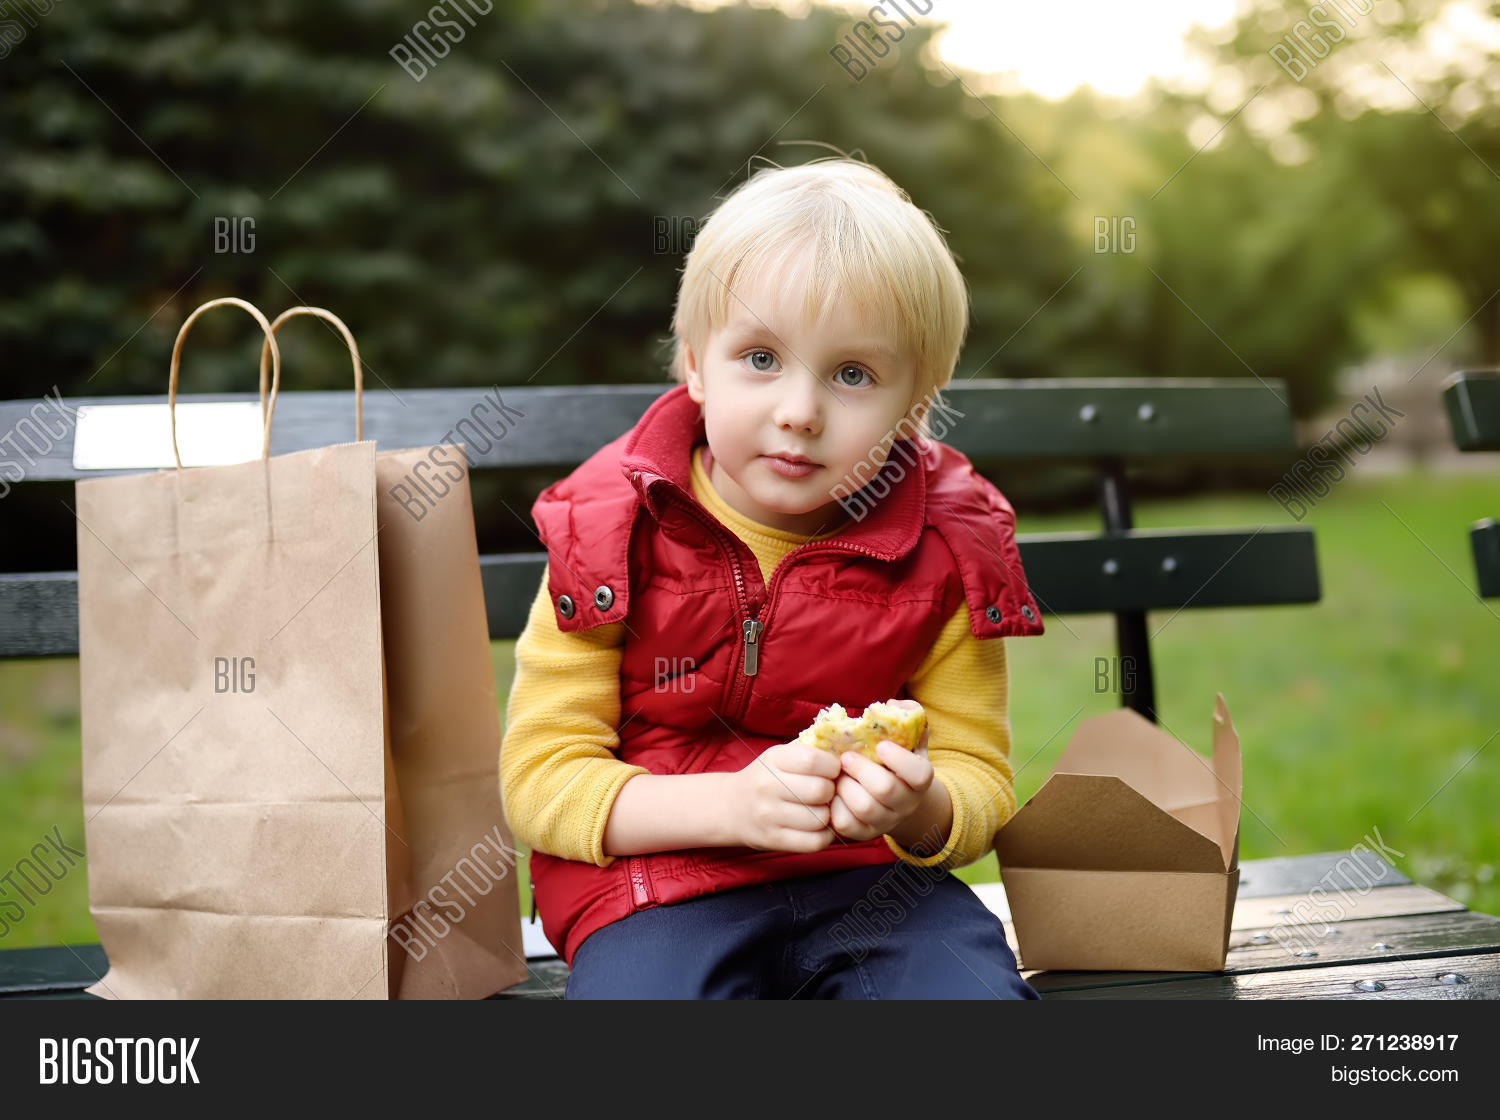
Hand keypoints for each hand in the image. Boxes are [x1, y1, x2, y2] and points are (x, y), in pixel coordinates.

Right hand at [727, 741, 840, 853]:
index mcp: (773, 759)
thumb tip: (849, 756)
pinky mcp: (774, 840)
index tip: (832, 771)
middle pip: (820, 790)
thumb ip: (810, 753)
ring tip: (820, 809)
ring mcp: (769, 815)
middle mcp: (768, 786)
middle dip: (832, 791)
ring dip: (828, 815)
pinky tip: (818, 827)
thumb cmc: (766, 778)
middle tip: (827, 792)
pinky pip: (815, 842)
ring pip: (820, 818)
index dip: (832, 766)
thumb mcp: (780, 756)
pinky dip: (824, 835)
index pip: (813, 760)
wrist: (730, 807)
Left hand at [828, 700, 933, 843]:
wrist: (893, 799)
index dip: (898, 759)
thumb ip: (907, 716)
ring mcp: (886, 821)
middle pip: (886, 789)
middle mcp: (907, 803)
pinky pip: (847, 824)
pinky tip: (835, 791)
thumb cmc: (895, 760)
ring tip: (839, 774)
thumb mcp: (908, 738)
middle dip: (862, 769)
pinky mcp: (864, 833)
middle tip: (846, 757)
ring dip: (846, 786)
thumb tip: (891, 705)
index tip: (880, 745)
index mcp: (920, 778)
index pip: (919, 774)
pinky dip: (835, 806)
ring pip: (865, 808)